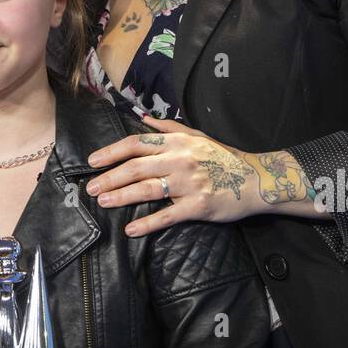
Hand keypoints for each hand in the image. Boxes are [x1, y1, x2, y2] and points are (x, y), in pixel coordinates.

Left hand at [84, 115, 264, 236]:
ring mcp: (189, 183)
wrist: (256, 179)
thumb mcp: (197, 136)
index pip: (136, 143)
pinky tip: (131, 229)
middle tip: (91, 188)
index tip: (93, 162)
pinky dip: (148, 223)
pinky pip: (168, 216)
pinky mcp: (198, 206)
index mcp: (177, 142)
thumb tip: (142, 118)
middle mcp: (180, 160)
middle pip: (136, 167)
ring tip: (104, 202)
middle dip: (109, 178)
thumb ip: (167, 127)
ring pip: (147, 189)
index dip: (111, 152)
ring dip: (122, 197)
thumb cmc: (223, 158)